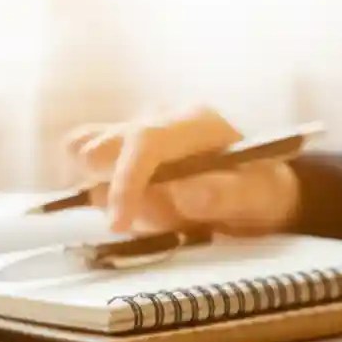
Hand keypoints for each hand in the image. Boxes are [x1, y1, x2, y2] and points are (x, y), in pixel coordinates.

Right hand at [62, 105, 301, 235]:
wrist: (257, 184)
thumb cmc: (258, 189)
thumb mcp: (256, 196)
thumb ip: (224, 194)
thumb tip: (184, 193)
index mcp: (194, 122)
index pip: (144, 142)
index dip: (125, 183)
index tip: (119, 224)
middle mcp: (158, 116)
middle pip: (97, 144)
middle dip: (111, 190)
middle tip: (146, 220)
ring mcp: (135, 127)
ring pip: (83, 153)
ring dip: (106, 193)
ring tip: (151, 212)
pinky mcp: (121, 144)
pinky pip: (87, 164)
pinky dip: (99, 190)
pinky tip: (133, 206)